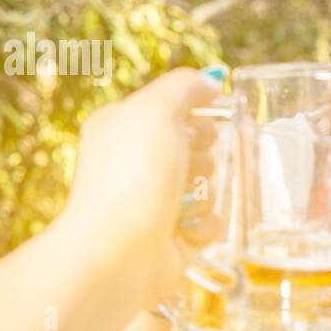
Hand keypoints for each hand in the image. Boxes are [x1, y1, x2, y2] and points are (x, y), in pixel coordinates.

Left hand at [59, 68, 222, 308]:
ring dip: (205, 193)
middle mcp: (132, 162)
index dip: (194, 114)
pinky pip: (207, 220)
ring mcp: (150, 201)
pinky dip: (202, 225)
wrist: (120, 250)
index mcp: (120, 127)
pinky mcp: (169, 235)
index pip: (170, 109)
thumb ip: (185, 87)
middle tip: (188, 164)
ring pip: (206, 184)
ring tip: (183, 203)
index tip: (201, 122)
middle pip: (194, 146)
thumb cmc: (133, 174)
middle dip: (203, 155)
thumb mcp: (156, 110)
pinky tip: (185, 229)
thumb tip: (210, 80)